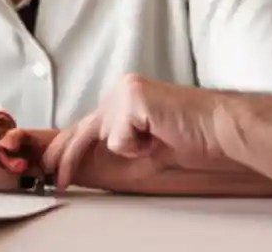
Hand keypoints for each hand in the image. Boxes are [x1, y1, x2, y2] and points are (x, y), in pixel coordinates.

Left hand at [43, 74, 230, 189]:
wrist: (218, 127)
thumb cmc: (189, 136)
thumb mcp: (144, 145)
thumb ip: (118, 144)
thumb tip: (85, 161)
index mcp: (124, 96)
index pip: (87, 124)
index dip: (67, 148)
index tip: (52, 168)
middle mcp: (121, 89)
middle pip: (82, 129)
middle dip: (65, 158)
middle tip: (55, 182)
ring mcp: (125, 92)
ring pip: (105, 137)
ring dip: (131, 149)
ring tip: (158, 138)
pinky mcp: (133, 99)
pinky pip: (119, 139)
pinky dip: (138, 146)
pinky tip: (160, 134)